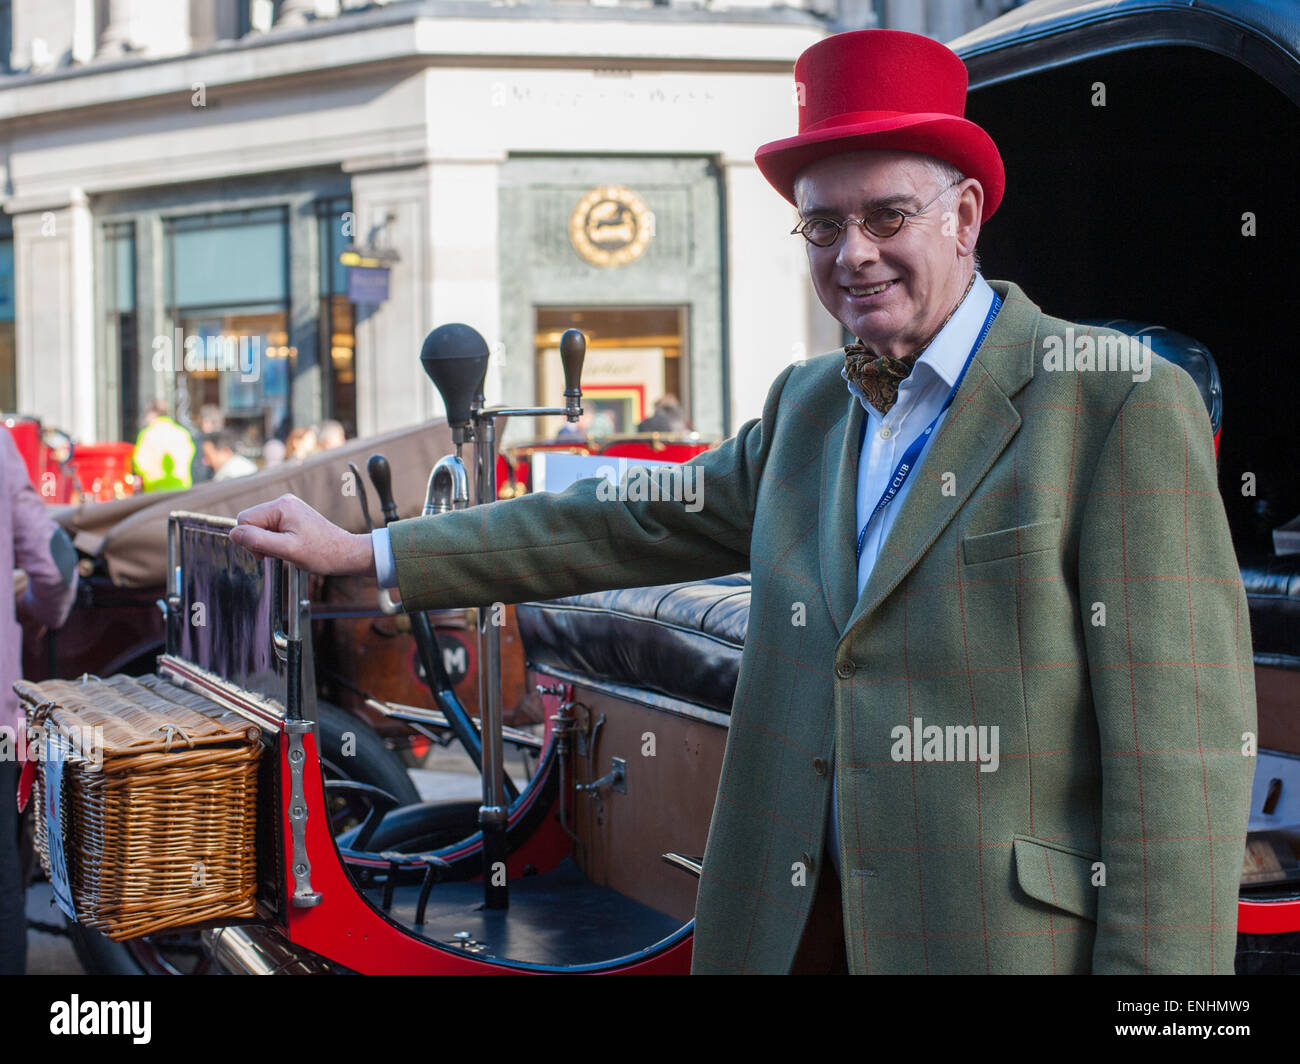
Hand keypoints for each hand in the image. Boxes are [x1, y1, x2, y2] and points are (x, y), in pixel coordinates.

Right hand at [229, 493, 375, 575]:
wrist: (346, 553)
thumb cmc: (322, 553)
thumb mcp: (286, 549)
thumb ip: (258, 540)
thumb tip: (234, 534)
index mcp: (281, 506)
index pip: (244, 520)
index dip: (249, 540)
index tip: (266, 554)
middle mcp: (284, 502)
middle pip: (251, 522)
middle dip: (258, 541)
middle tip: (278, 554)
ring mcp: (289, 508)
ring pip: (260, 526)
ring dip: (267, 542)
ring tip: (286, 551)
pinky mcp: (293, 516)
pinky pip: (271, 528)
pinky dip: (275, 540)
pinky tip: (289, 547)